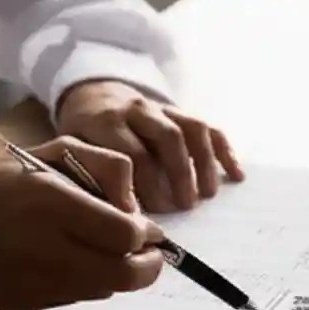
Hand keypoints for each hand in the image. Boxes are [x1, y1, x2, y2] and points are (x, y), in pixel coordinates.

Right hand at [0, 137, 164, 309]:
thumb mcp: (50, 154)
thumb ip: (105, 169)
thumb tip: (137, 210)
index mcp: (54, 205)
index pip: (127, 236)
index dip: (146, 235)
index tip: (145, 229)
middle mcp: (46, 250)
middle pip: (125, 276)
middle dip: (148, 267)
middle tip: (149, 255)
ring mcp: (35, 283)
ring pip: (104, 290)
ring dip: (114, 273)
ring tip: (96, 250)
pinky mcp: (24, 304)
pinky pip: (75, 299)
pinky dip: (82, 282)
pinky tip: (61, 261)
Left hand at [56, 80, 243, 212]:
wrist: (93, 93)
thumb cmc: (82, 134)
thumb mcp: (72, 149)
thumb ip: (90, 175)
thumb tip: (114, 215)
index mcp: (106, 121)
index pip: (131, 153)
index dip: (142, 186)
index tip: (146, 216)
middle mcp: (137, 110)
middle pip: (167, 138)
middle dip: (178, 175)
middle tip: (184, 207)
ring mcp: (162, 109)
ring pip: (191, 130)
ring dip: (203, 164)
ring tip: (206, 196)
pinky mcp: (180, 112)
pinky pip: (208, 127)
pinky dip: (225, 151)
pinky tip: (236, 176)